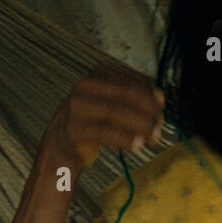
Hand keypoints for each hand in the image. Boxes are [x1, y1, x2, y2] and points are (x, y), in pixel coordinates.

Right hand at [41, 65, 164, 178]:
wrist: (59, 147)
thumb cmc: (91, 125)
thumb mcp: (113, 107)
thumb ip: (135, 101)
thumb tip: (161, 98)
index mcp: (97, 75)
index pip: (131, 80)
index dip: (150, 94)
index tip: (162, 108)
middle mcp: (86, 86)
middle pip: (127, 94)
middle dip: (148, 110)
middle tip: (160, 125)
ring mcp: (77, 106)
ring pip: (118, 112)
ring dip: (141, 125)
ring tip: (154, 137)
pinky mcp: (74, 129)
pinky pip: (105, 132)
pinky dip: (125, 139)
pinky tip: (138, 145)